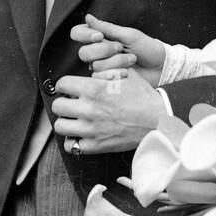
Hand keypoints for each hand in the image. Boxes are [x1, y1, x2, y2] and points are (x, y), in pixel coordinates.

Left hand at [51, 70, 165, 152]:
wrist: (157, 120)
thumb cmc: (143, 97)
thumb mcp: (125, 73)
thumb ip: (104, 68)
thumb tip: (90, 69)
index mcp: (94, 89)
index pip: (62, 84)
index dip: (66, 85)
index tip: (71, 88)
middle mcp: (89, 109)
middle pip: (57, 106)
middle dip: (64, 102)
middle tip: (72, 103)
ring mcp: (91, 129)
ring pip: (60, 126)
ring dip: (66, 121)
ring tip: (75, 119)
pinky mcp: (96, 145)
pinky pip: (71, 146)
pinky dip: (73, 141)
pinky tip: (81, 134)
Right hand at [70, 13, 165, 86]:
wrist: (161, 67)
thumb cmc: (147, 48)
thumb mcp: (129, 35)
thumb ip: (107, 28)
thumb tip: (88, 17)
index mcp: (102, 37)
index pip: (78, 33)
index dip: (84, 35)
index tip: (99, 36)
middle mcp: (99, 52)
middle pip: (83, 53)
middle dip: (104, 50)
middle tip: (120, 48)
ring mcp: (103, 67)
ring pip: (94, 66)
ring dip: (116, 62)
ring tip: (132, 60)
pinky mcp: (108, 80)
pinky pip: (101, 79)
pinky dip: (116, 74)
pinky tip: (127, 72)